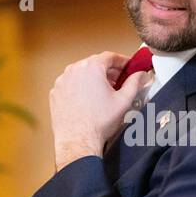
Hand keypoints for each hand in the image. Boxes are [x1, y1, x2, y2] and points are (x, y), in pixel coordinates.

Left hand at [49, 52, 153, 169]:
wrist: (78, 140)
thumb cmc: (97, 122)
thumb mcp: (123, 100)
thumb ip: (134, 83)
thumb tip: (140, 75)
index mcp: (92, 68)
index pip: (109, 56)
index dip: (121, 60)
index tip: (127, 66)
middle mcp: (74, 70)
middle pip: (94, 64)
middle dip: (108, 71)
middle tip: (118, 81)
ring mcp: (62, 81)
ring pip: (81, 73)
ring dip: (93, 79)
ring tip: (103, 93)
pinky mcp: (56, 92)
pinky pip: (70, 84)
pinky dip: (80, 87)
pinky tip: (88, 100)